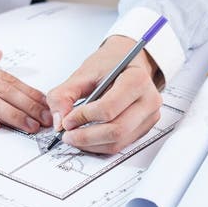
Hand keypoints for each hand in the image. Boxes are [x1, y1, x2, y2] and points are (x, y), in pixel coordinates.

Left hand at [46, 35, 162, 153]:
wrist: (127, 61)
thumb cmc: (109, 63)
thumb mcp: (83, 72)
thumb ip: (64, 94)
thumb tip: (59, 120)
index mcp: (137, 80)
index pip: (109, 108)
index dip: (84, 117)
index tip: (66, 120)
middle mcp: (148, 100)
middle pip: (116, 130)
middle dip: (86, 136)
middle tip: (67, 135)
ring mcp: (149, 116)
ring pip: (119, 141)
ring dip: (92, 144)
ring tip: (74, 137)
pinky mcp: (144, 128)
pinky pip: (121, 144)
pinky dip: (100, 145)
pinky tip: (86, 138)